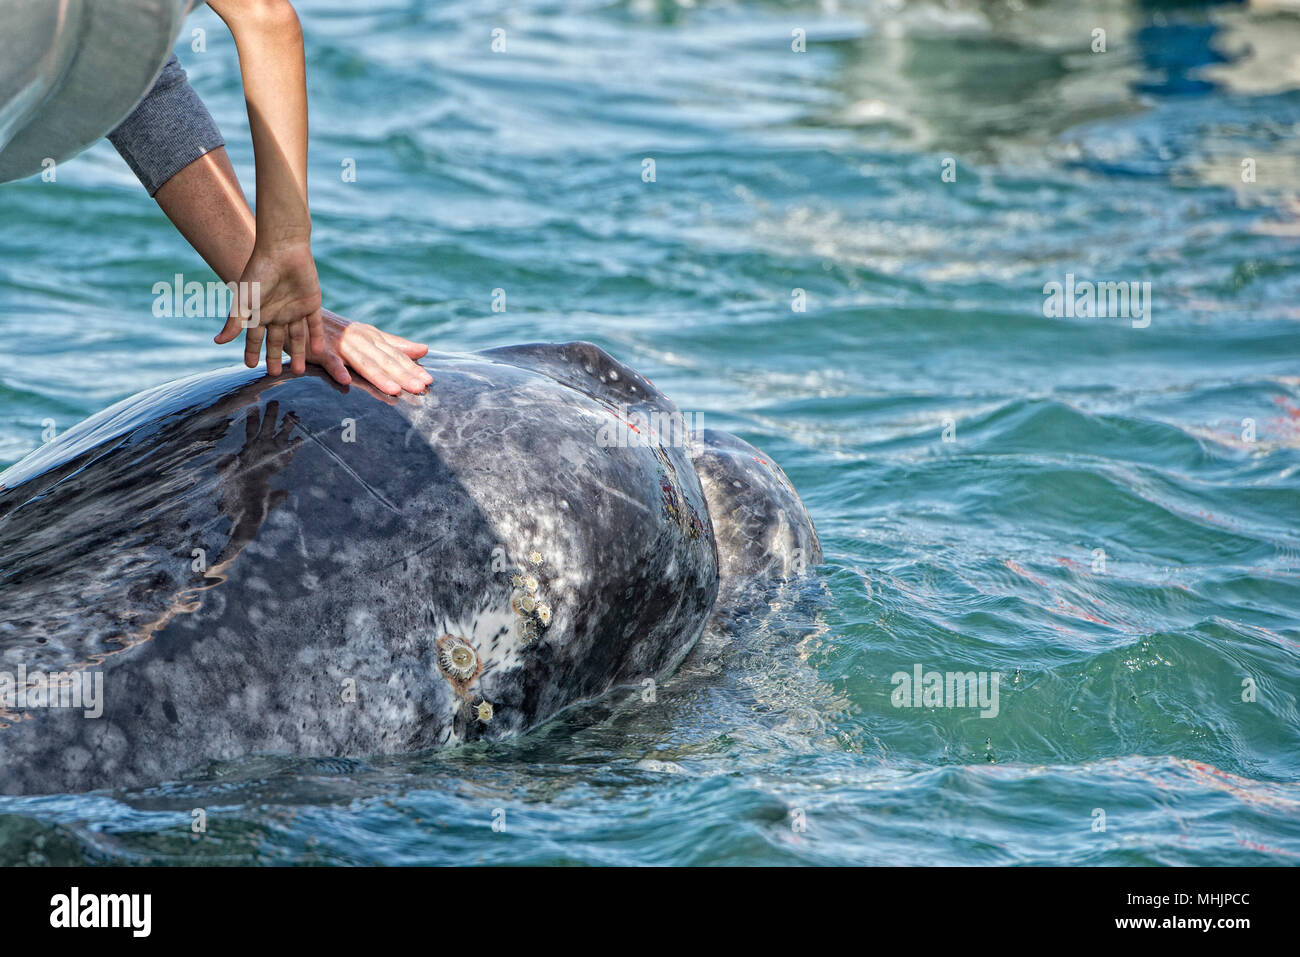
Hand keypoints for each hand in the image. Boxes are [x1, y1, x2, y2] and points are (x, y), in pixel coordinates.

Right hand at [214, 241, 324, 375]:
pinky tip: (317, 352)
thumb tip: (218, 342)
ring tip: (299, 371)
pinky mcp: (311, 304)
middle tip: (274, 375)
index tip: (249, 366)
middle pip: (276, 340)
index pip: (253, 336)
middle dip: (274, 357)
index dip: (251, 350)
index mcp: (259, 312)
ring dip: (298, 353)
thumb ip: (234, 322)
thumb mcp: (245, 300)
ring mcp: (294, 309)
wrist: (283, 250)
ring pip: (297, 336)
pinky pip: (314, 325)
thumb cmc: (260, 272)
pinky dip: (316, 338)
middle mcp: (276, 313)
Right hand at [306, 310, 432, 395]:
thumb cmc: (337, 330)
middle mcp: (359, 340)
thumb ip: (395, 344)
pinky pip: (328, 361)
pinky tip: (346, 382)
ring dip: (378, 376)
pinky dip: (337, 369)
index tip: (429, 380)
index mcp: (372, 337)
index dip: (412, 368)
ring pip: (362, 362)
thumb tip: (424, 350)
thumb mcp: (368, 335)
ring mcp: (339, 345)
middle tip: (420, 387)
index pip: (396, 355)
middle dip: (403, 374)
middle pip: (384, 360)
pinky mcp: (318, 350)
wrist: (301, 317)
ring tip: (394, 390)